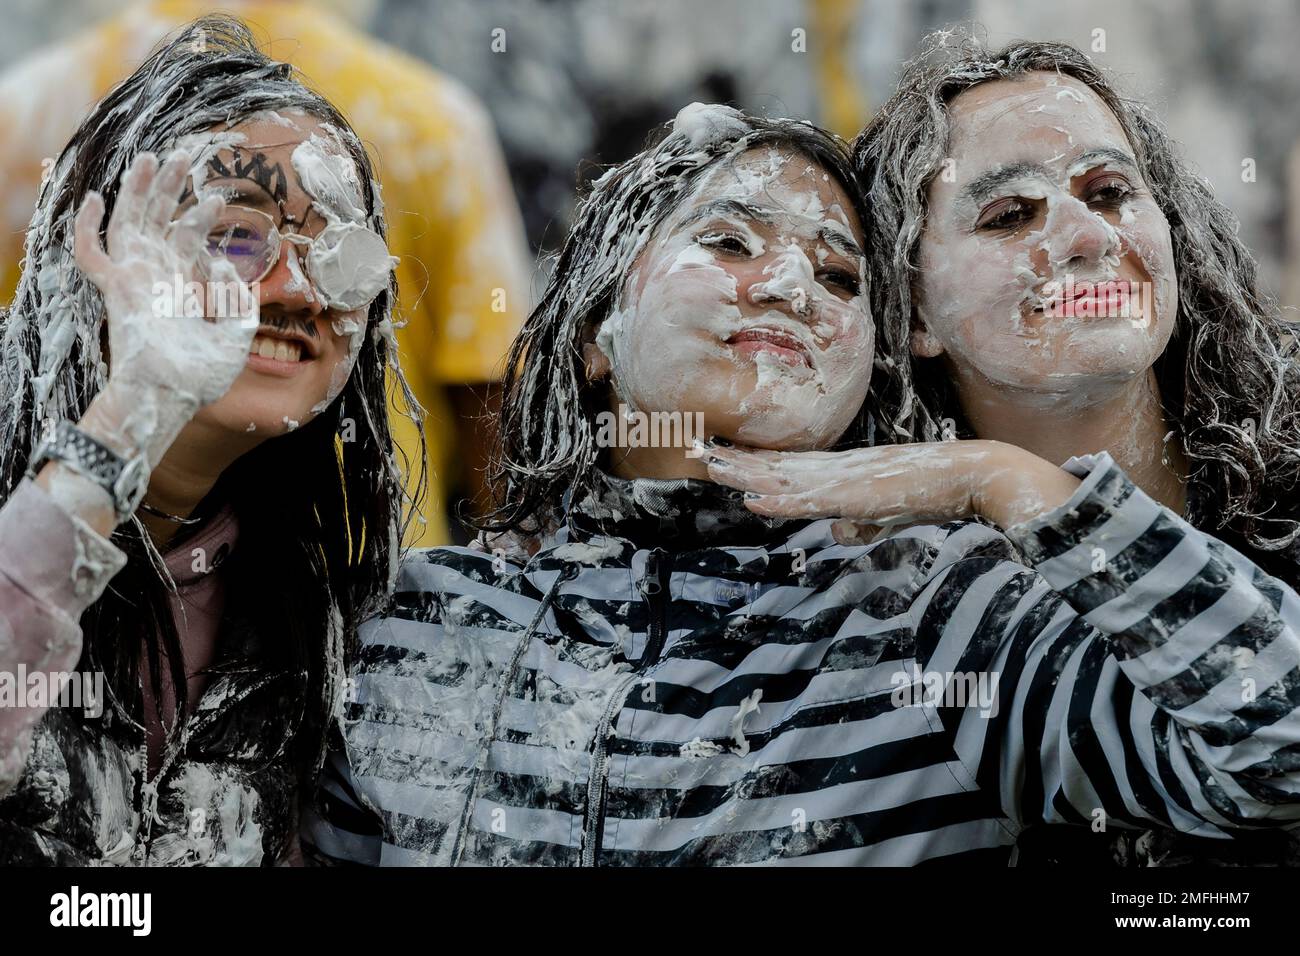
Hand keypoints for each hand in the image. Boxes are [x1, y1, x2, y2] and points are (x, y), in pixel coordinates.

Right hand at [72, 150, 257, 463]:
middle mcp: (158, 275)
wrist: (175, 397)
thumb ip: (238, 296)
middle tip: (183, 155)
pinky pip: (91, 254)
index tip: (219, 199)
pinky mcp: (116, 290)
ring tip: (152, 157)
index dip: (201, 215)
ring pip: (130, 223)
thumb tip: (226, 263)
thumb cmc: (205, 373)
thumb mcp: (237, 331)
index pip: (188, 236)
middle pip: (158, 217)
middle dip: (169, 185)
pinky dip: (89, 227)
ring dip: (139, 190)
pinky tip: (96, 198)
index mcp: (183, 283)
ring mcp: (135, 280)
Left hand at [701, 439, 1081, 538]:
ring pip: (782, 476)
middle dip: (735, 459)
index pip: (785, 466)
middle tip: (695, 449)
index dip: (751, 461)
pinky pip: (808, 499)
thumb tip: (838, 532)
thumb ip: (860, 522)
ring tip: (708, 464)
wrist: (968, 476)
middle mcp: (835, 469)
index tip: (719, 456)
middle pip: (774, 464)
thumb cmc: (931, 492)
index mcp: (840, 471)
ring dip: (744, 472)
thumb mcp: (884, 514)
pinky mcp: (856, 495)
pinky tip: (752, 500)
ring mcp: (843, 480)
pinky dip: (779, 500)